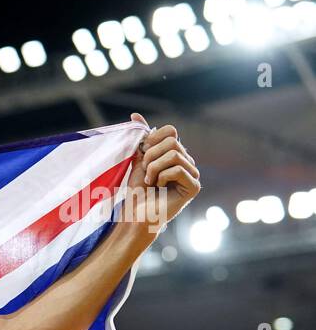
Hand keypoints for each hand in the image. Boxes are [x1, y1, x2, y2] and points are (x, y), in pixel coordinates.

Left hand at [124, 113, 200, 231]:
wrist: (136, 214)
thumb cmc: (136, 190)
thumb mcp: (137, 159)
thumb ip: (140, 139)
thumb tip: (135, 115)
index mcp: (175, 152)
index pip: (170, 130)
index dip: (152, 140)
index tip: (142, 155)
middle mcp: (187, 161)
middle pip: (172, 141)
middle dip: (151, 156)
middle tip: (146, 172)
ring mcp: (193, 173)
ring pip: (174, 154)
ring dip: (154, 167)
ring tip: (150, 181)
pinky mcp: (194, 186)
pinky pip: (178, 169)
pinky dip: (162, 177)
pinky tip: (158, 187)